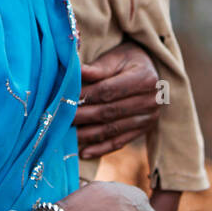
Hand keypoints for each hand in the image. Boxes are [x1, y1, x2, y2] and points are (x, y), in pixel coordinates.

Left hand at [73, 41, 160, 159]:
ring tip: (66, 135)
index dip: (85, 96)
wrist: (150, 70)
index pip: (108, 91)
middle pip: (109, 112)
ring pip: (112, 130)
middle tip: (60, 119)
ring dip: (87, 135)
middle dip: (82, 116)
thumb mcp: (116, 57)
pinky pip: (119, 142)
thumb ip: (97, 68)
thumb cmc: (128, 60)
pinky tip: (83, 153)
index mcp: (145, 78)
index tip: (65, 99)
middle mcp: (151, 101)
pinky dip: (100, 149)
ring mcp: (149, 118)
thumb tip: (75, 72)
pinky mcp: (143, 131)